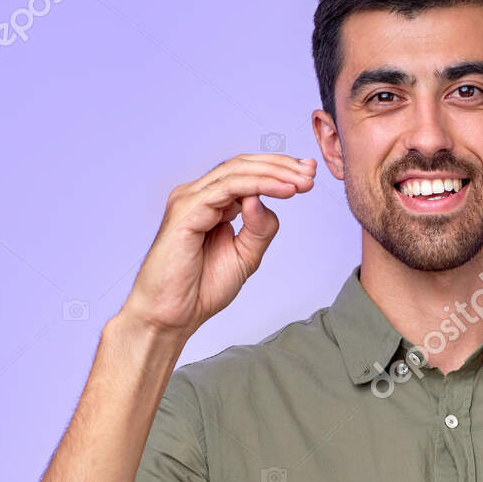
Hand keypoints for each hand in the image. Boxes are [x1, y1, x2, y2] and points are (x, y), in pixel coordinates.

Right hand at [124, 153, 316, 335]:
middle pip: (242, 165)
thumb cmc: (200, 289)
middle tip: (311, 172)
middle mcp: (197, 196)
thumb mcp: (245, 256)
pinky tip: (284, 191)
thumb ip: (259, 228)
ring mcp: (189, 200)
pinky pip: (228, 188)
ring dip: (274, 173)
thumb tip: (264, 199)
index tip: (308, 176)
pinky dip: (260, 185)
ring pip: (237, 171)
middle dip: (281, 166)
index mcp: (209, 204)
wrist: (172, 316)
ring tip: (302, 181)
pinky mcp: (186, 210)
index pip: (245, 174)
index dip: (278, 170)